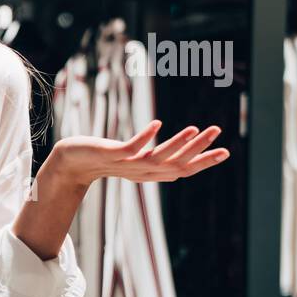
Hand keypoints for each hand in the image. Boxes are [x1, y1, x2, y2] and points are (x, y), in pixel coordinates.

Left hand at [49, 120, 228, 187]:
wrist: (71, 162)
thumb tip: (176, 158)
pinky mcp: (111, 155)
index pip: (182, 170)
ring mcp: (126, 164)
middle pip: (176, 164)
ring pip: (157, 158)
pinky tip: (158, 123)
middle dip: (198, 150)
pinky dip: (145, 137)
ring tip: (195, 128)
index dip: (203, 162)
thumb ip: (155, 157)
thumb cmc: (104, 157)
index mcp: (150, 173)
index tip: (225, 152)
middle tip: (217, 131)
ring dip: (177, 143)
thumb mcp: (134, 159)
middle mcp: (141, 171)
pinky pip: (130, 147)